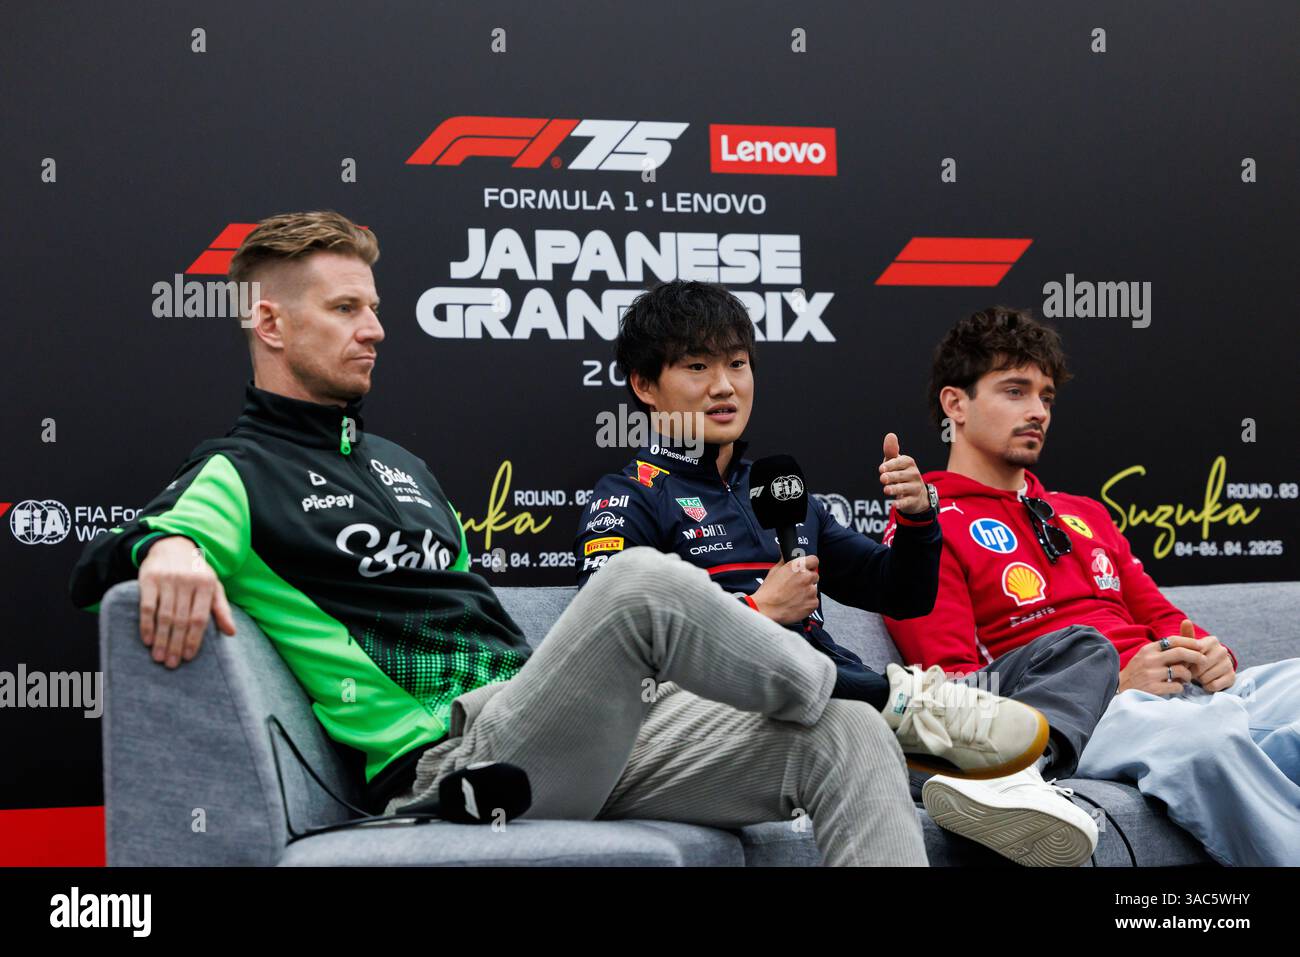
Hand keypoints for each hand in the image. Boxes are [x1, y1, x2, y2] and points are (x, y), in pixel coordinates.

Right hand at [138, 535, 235, 667]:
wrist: (173, 546)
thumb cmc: (196, 572)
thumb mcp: (213, 586)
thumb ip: (221, 609)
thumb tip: (232, 632)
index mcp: (206, 585)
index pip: (200, 618)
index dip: (194, 639)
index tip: (189, 657)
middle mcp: (187, 582)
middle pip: (181, 620)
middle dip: (176, 644)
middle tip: (172, 663)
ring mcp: (167, 580)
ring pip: (164, 616)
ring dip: (161, 639)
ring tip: (159, 657)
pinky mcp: (149, 579)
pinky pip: (147, 606)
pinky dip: (146, 625)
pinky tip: (147, 640)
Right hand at [752, 555, 820, 624]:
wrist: (766, 609)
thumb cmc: (768, 591)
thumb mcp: (774, 571)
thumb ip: (784, 560)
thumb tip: (786, 553)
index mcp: (797, 566)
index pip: (814, 560)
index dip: (810, 564)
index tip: (807, 568)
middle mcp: (806, 577)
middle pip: (814, 575)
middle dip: (807, 579)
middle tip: (796, 585)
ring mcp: (811, 591)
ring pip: (814, 589)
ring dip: (807, 592)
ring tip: (794, 596)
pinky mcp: (813, 603)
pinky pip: (814, 601)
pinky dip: (808, 603)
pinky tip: (797, 603)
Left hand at [879, 433, 927, 513]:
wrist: (916, 493)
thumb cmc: (901, 473)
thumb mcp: (896, 462)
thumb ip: (891, 451)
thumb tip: (890, 435)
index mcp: (908, 463)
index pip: (900, 462)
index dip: (891, 465)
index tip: (881, 469)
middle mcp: (914, 474)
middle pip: (901, 476)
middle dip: (892, 477)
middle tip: (882, 478)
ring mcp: (915, 488)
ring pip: (904, 488)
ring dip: (895, 489)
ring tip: (886, 490)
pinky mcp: (913, 500)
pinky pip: (907, 502)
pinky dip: (901, 503)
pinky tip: (894, 504)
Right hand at [1117, 624, 1207, 695]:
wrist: (1120, 689)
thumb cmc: (1138, 672)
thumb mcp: (1146, 656)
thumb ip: (1163, 650)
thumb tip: (1189, 644)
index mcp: (1148, 649)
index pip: (1173, 640)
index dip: (1189, 641)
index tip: (1201, 646)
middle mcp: (1149, 659)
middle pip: (1180, 652)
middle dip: (1197, 656)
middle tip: (1204, 660)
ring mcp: (1151, 674)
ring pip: (1181, 670)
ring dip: (1189, 675)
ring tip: (1187, 678)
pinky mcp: (1153, 688)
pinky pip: (1177, 686)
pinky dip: (1180, 687)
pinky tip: (1177, 688)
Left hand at [1180, 619, 1235, 691]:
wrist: (1207, 668)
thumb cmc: (1194, 656)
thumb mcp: (1188, 646)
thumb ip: (1186, 634)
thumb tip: (1186, 621)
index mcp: (1212, 640)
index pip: (1196, 653)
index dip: (1187, 661)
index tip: (1185, 662)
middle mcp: (1223, 650)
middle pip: (1201, 666)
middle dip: (1192, 671)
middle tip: (1191, 672)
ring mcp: (1229, 664)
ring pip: (1206, 677)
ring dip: (1199, 680)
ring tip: (1199, 676)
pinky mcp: (1232, 677)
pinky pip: (1214, 686)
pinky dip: (1207, 686)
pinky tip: (1206, 682)